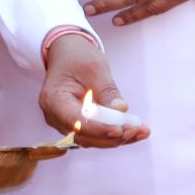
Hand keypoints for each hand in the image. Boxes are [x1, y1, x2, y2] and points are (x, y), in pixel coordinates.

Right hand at [38, 28, 147, 147]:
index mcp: (54, 100)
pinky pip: (96, 135)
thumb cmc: (77, 57)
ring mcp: (65, 123)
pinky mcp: (78, 125)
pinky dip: (115, 134)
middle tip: (136, 130)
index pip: (75, 122)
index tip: (120, 129)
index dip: (98, 129)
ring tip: (141, 131)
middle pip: (84, 136)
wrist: (67, 54)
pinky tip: (136, 131)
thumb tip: (121, 110)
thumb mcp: (95, 68)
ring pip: (92, 140)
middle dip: (111, 136)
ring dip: (117, 138)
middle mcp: (55, 117)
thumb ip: (107, 91)